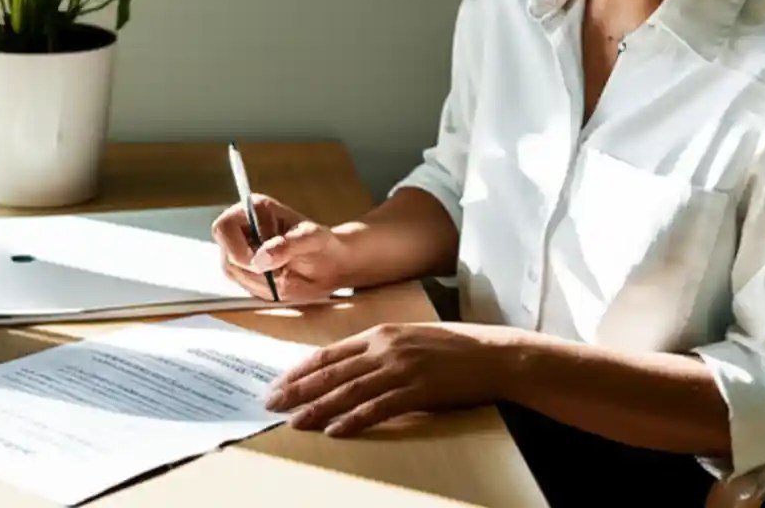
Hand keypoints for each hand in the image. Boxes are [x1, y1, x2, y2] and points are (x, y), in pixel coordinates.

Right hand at [210, 194, 350, 300]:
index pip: (224, 227)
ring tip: (284, 273)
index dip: (234, 248)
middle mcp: (242, 230)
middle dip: (250, 270)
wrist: (331, 265)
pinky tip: (281, 280)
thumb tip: (260, 258)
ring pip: (233, 274)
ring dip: (259, 281)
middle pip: (226, 255)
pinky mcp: (245, 272)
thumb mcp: (312, 240)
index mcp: (254, 210)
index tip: (256, 263)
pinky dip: (262, 289)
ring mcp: (241, 252)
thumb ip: (287, 245)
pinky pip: (244, 286)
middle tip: (277, 273)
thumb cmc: (323, 245)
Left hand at [264, 322, 516, 436]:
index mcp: (380, 333)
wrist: (492, 354)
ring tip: (295, 422)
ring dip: (318, 408)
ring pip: (348, 391)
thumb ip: (379, 349)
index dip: (301, 369)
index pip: (329, 352)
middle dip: (298, 389)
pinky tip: (335, 430)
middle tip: (272, 403)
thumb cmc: (452, 347)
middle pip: (331, 372)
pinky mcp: (417, 391)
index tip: (280, 382)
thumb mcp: (409, 338)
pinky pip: (378, 408)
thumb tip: (349, 366)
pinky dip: (354, 420)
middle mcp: (385, 348)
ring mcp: (400, 369)